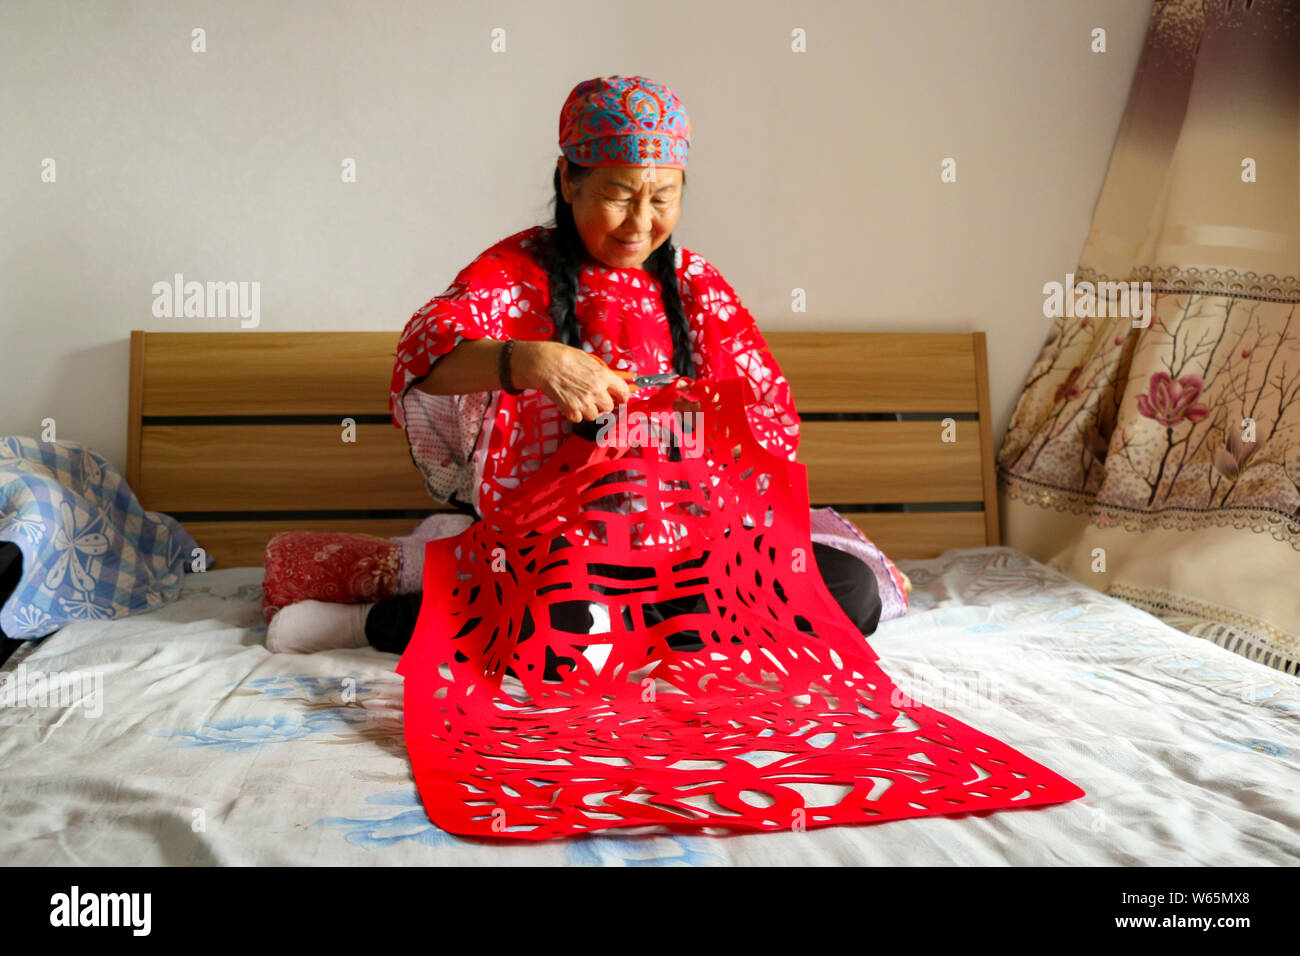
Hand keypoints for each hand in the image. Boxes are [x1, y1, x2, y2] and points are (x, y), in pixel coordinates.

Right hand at [514, 341, 635, 423]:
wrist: (542, 364)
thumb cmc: (562, 357)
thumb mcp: (587, 359)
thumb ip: (601, 372)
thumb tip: (611, 380)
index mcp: (603, 376)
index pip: (623, 392)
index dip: (623, 396)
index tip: (621, 399)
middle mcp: (596, 391)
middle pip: (609, 407)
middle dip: (602, 403)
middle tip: (593, 397)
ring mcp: (584, 402)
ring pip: (594, 415)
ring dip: (588, 409)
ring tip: (578, 398)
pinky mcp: (571, 410)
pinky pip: (579, 418)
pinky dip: (574, 413)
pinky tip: (569, 402)